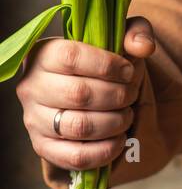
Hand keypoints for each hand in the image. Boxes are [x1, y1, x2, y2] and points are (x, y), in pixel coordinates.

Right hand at [15, 17, 155, 188]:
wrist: (84, 92)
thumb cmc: (101, 62)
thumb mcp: (118, 38)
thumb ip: (135, 32)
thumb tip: (144, 47)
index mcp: (44, 54)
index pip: (72, 57)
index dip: (107, 65)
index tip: (129, 71)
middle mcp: (31, 86)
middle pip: (79, 94)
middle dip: (117, 96)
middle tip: (131, 95)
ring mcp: (33, 119)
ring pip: (79, 127)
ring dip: (114, 123)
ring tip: (127, 115)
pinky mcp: (42, 147)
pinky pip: (76, 156)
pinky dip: (105, 151)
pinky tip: (120, 139)